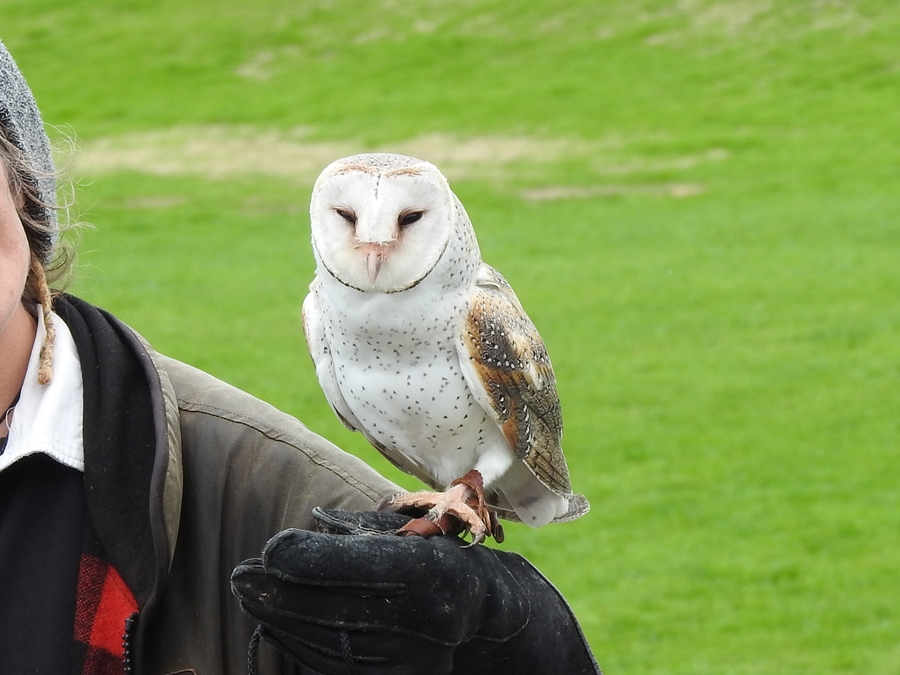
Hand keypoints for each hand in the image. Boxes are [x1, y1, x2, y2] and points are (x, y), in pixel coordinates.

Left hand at [231, 509, 599, 674]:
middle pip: (327, 607)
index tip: (271, 548)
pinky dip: (298, 645)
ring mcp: (404, 661)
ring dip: (278, 618)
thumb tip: (305, 531)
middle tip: (242, 574)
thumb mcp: (418, 534)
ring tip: (250, 592)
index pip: (352, 567)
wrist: (491, 627)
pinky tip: (276, 624)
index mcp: (427, 573)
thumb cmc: (447, 567)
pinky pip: (331, 666)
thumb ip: (366, 531)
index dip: (303, 559)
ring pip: (322, 641)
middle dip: (275, 591)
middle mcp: (416, 622)